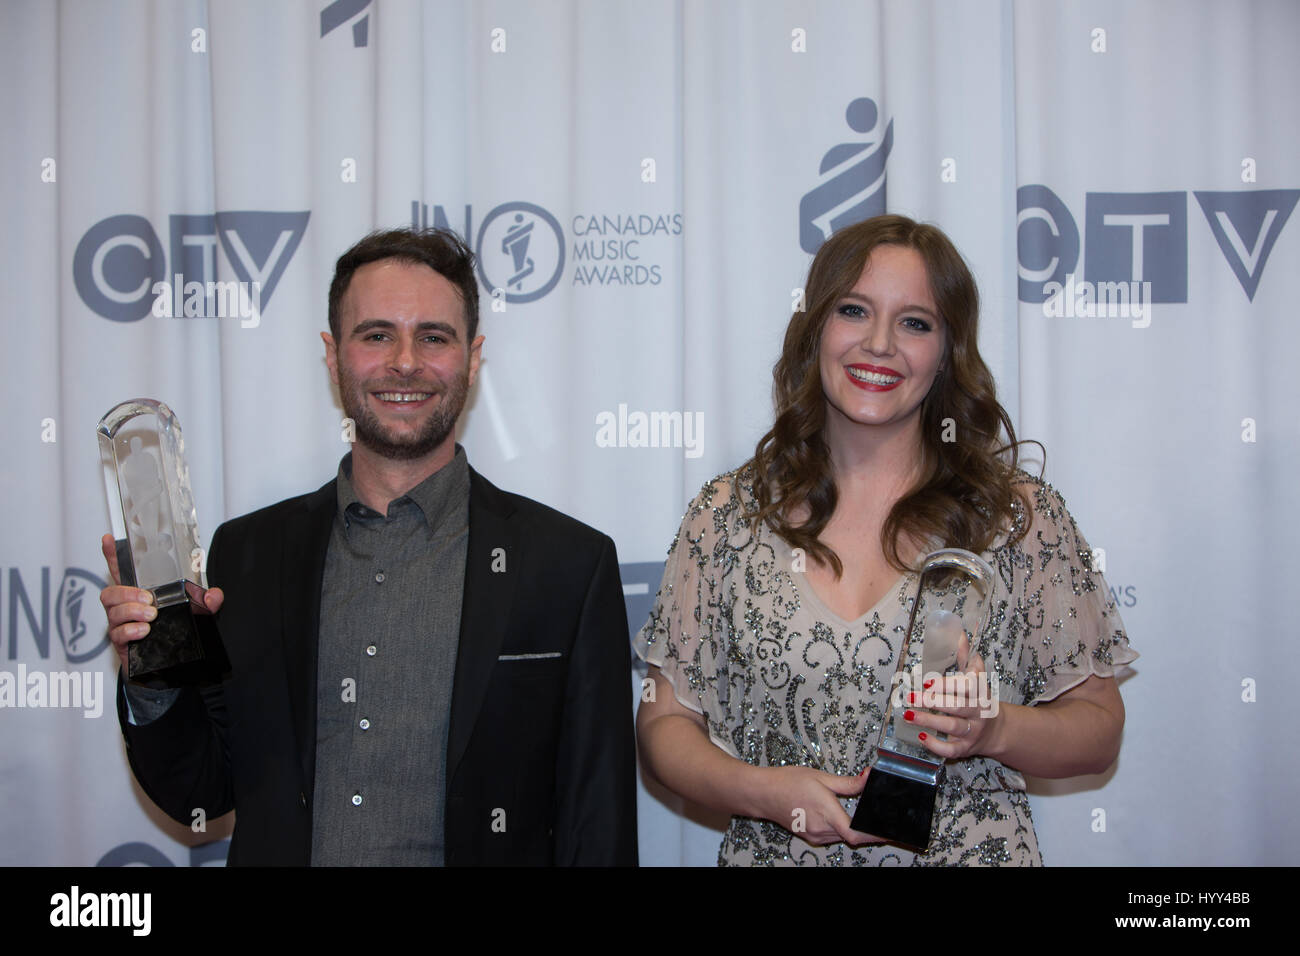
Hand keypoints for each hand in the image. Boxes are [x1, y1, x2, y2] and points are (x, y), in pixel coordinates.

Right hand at [99, 533, 222, 674]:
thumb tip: (213, 595)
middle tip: (149, 600)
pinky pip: (117, 633)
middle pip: (110, 592)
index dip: (112, 556)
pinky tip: (144, 631)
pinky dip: (130, 630)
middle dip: (127, 593)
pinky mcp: (121, 643)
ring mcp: (120, 624)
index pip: (122, 571)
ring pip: (113, 611)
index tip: (107, 539)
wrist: (166, 665)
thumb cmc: (173, 631)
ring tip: (150, 616)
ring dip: (131, 611)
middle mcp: (125, 607)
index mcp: (138, 594)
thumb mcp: (194, 614)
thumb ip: (206, 603)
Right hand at [756, 765, 883, 846]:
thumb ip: (847, 782)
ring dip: (852, 829)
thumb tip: (867, 778)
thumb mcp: (820, 777)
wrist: (763, 793)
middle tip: (878, 819)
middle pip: (851, 836)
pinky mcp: (809, 836)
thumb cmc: (787, 782)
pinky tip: (839, 818)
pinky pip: (831, 836)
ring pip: (841, 837)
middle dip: (865, 829)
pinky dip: (840, 829)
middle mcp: (821, 830)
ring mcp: (814, 835)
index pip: (856, 834)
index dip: (874, 836)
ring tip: (861, 817)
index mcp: (826, 814)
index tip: (888, 833)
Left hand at [905, 631, 1002, 759]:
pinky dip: (936, 746)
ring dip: (929, 721)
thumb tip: (958, 633)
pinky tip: (921, 737)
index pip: (966, 686)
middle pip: (957, 706)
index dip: (947, 684)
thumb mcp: (976, 678)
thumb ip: (966, 657)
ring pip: (952, 727)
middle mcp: (977, 712)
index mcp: (979, 692)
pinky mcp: (965, 748)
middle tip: (910, 696)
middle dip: (933, 702)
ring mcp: (972, 731)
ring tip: (908, 715)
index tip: (927, 681)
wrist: (997, 730)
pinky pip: (951, 750)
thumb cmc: (979, 699)